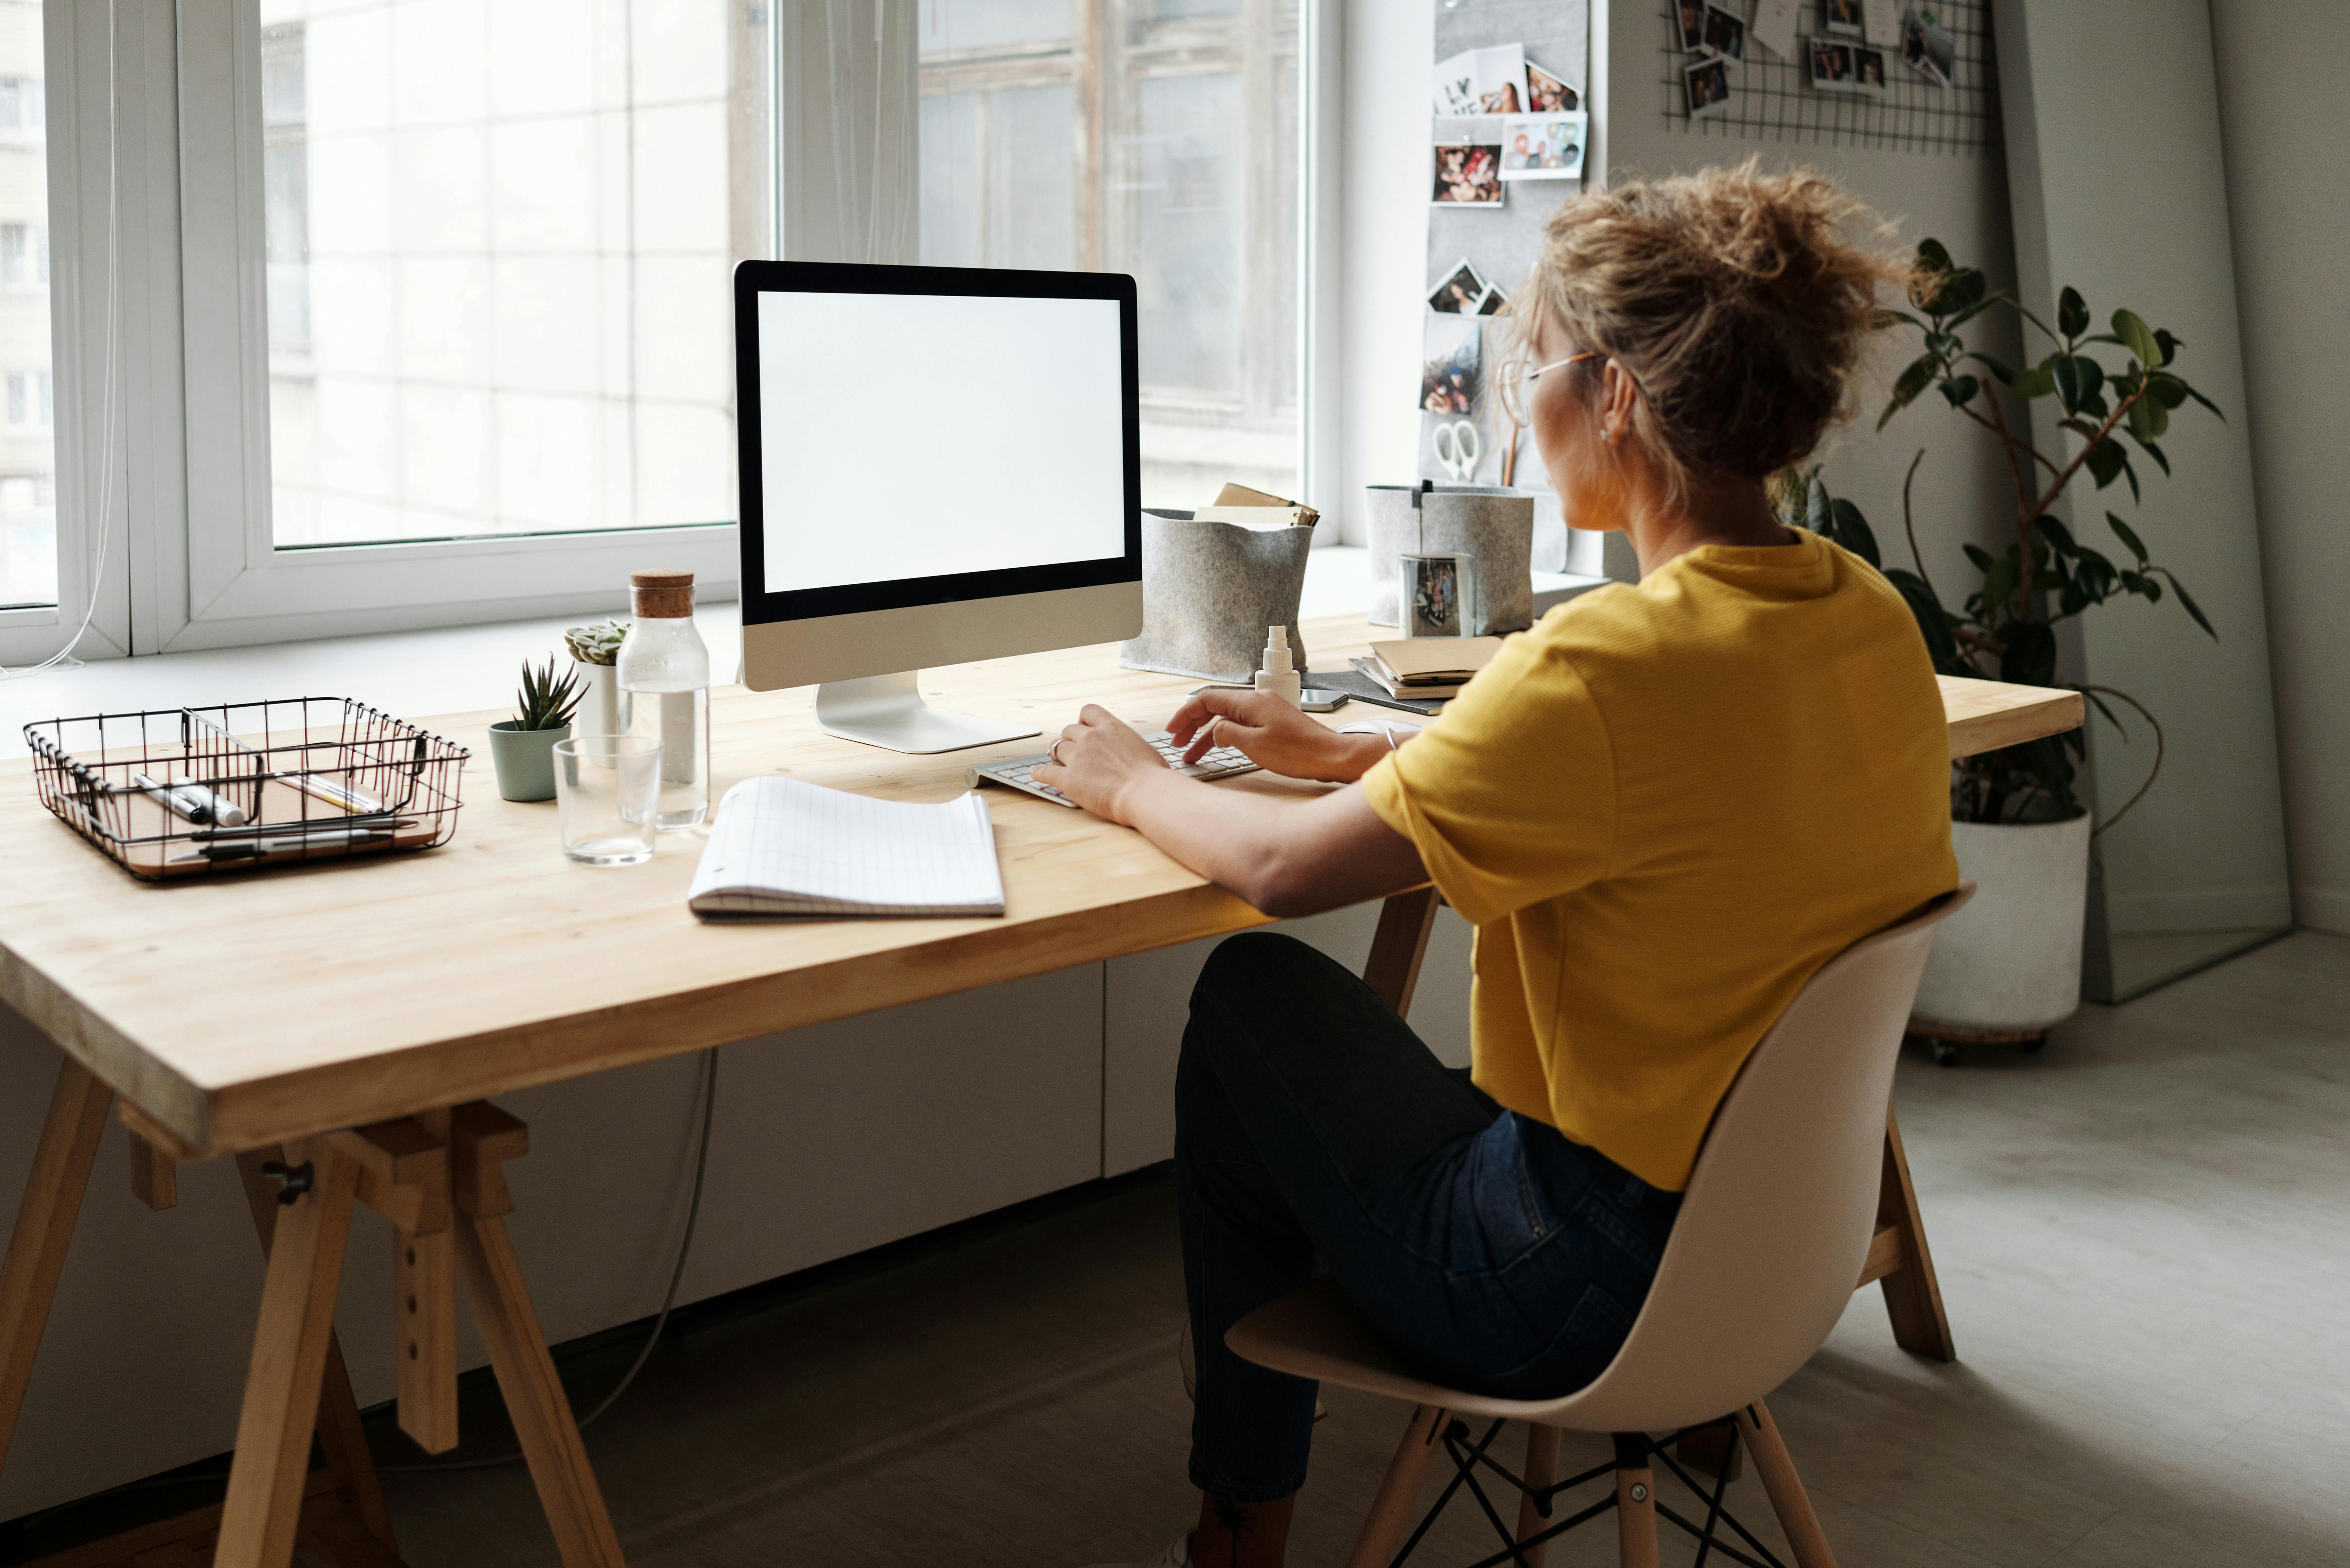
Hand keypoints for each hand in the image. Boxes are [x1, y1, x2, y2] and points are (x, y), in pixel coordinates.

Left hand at [1029, 705, 1171, 822]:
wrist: (1145, 793)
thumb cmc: (1152, 775)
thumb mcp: (1143, 748)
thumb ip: (1127, 745)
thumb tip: (1130, 753)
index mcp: (1111, 727)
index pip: (1088, 711)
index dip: (1083, 720)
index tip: (1084, 727)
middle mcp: (1091, 738)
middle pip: (1069, 730)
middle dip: (1071, 739)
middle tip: (1074, 750)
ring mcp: (1078, 757)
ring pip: (1057, 748)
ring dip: (1058, 755)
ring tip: (1059, 761)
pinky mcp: (1068, 779)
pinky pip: (1046, 772)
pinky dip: (1040, 773)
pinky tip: (1036, 773)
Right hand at [1166, 688, 1387, 783]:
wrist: (1332, 756)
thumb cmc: (1299, 753)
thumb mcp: (1254, 745)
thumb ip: (1227, 734)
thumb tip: (1215, 731)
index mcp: (1250, 701)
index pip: (1207, 699)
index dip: (1185, 714)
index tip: (1172, 731)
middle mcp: (1257, 701)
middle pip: (1215, 707)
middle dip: (1192, 724)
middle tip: (1177, 742)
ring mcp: (1266, 712)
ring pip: (1228, 719)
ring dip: (1207, 736)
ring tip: (1192, 756)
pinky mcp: (1274, 724)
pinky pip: (1242, 726)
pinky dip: (1226, 737)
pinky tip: (1219, 750)